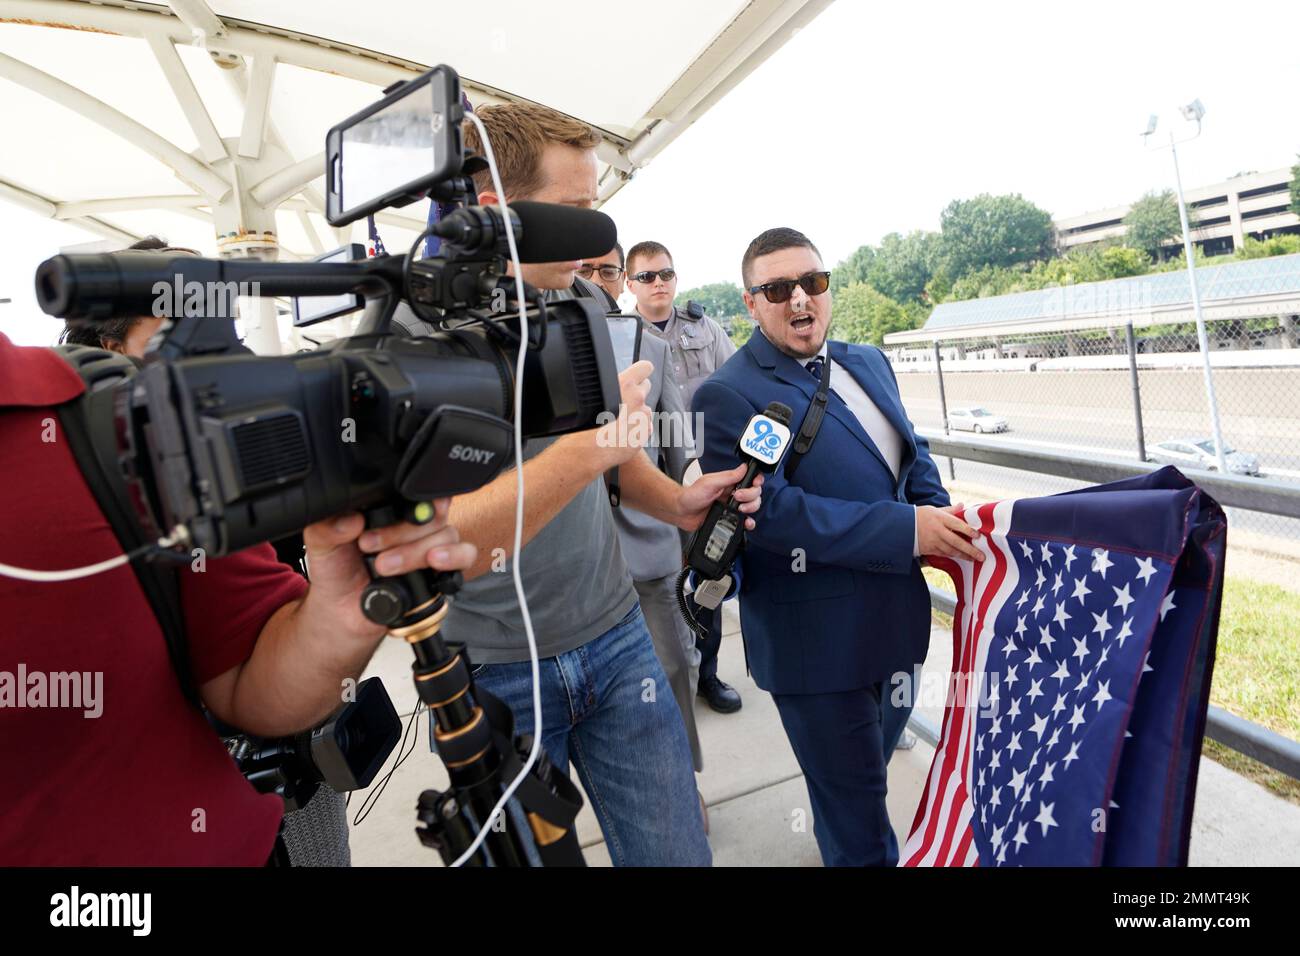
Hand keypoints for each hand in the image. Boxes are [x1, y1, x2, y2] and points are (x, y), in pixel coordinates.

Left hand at [299, 499, 477, 637]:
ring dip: (416, 551)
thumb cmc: (338, 572)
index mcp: (391, 511)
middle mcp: (416, 526)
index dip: (410, 497)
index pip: (415, 492)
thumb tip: (350, 519)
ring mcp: (432, 546)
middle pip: (432, 513)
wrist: (341, 612)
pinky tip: (434, 563)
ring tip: (385, 566)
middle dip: (401, 531)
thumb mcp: (321, 544)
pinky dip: (452, 558)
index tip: (390, 510)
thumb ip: (327, 526)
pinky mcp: (442, 572)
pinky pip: (464, 559)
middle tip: (368, 545)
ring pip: (446, 535)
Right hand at [592, 359, 654, 468]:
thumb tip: (609, 384)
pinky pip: (644, 425)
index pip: (645, 367)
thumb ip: (606, 386)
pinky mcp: (645, 431)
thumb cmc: (585, 423)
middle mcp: (637, 397)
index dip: (640, 371)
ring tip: (617, 422)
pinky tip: (621, 433)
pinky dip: (636, 428)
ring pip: (644, 407)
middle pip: (646, 387)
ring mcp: (643, 415)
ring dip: (636, 412)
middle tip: (623, 401)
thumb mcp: (590, 395)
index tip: (636, 376)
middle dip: (637, 391)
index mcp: (624, 384)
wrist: (589, 450)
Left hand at [675, 464, 763, 531]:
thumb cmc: (691, 495)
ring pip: (753, 506)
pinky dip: (749, 522)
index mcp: (729, 482)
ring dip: (751, 508)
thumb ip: (728, 477)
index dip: (756, 481)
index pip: (750, 479)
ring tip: (740, 509)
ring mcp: (732, 507)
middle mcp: (733, 494)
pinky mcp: (730, 519)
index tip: (754, 484)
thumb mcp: (710, 483)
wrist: (682, 512)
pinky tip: (746, 522)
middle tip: (738, 497)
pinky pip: (745, 521)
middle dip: (751, 496)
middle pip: (755, 493)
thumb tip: (744, 468)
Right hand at [917, 503, 983, 561]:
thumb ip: (950, 510)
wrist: (902, 526)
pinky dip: (953, 556)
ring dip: (963, 556)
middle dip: (970, 550)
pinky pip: (944, 554)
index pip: (957, 524)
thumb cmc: (920, 516)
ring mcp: (933, 541)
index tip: (978, 536)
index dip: (969, 531)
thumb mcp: (934, 510)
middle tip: (981, 556)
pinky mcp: (929, 549)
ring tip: (974, 559)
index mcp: (940, 518)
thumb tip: (962, 505)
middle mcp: (937, 530)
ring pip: (951, 550)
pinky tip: (961, 558)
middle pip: (956, 541)